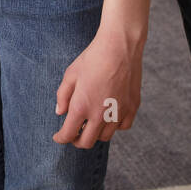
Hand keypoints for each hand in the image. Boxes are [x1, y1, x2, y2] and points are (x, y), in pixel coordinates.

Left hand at [53, 27, 142, 147]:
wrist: (119, 47)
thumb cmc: (92, 58)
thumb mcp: (70, 74)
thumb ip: (62, 96)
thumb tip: (60, 112)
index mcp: (81, 107)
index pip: (69, 134)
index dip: (61, 138)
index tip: (58, 137)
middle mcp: (100, 115)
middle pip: (87, 142)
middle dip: (77, 141)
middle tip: (73, 135)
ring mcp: (118, 113)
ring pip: (105, 136)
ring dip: (95, 133)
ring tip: (90, 124)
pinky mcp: (132, 108)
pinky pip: (122, 127)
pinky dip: (114, 126)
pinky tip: (108, 117)